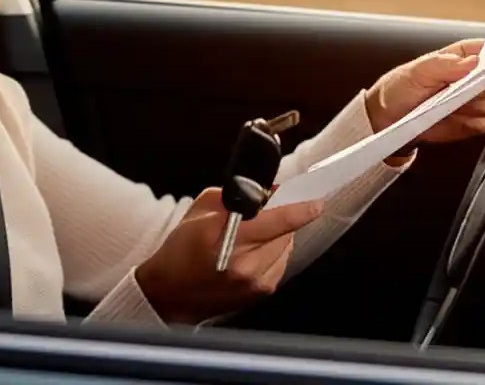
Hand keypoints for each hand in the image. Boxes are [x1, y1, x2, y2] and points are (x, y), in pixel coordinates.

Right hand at [135, 188, 322, 323]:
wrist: (168, 294)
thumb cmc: (180, 251)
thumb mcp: (200, 211)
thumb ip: (235, 196)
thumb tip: (267, 191)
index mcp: (230, 238)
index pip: (280, 220)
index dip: (302, 209)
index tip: (316, 202)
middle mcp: (246, 263)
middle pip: (286, 232)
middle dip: (282, 217)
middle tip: (266, 212)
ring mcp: (255, 281)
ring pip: (286, 247)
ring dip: (278, 236)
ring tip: (255, 235)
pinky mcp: (260, 293)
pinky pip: (281, 263)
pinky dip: (274, 253)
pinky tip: (254, 252)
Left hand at [364, 39, 484, 163]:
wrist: (390, 121)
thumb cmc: (400, 89)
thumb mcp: (415, 72)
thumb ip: (443, 65)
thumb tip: (472, 62)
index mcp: (462, 55)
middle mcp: (474, 75)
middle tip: (464, 91)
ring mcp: (476, 99)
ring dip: (473, 108)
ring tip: (447, 106)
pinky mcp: (475, 121)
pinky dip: (470, 124)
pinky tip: (452, 119)